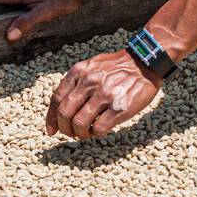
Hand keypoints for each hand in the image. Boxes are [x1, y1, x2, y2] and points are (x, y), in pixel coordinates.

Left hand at [46, 49, 161, 140]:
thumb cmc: (116, 67)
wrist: (145, 62)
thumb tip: (60, 107)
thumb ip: (75, 83)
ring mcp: (104, 95)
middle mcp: (89, 83)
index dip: (51, 118)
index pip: (56, 99)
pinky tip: (99, 131)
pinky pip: (99, 128)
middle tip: (70, 133)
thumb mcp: (91, 66)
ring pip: (79, 124)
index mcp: (78, 72)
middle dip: (64, 128)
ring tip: (86, 133)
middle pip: (64, 113)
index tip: (52, 130)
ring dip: (79, 134)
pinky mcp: (119, 108)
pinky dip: (95, 134)